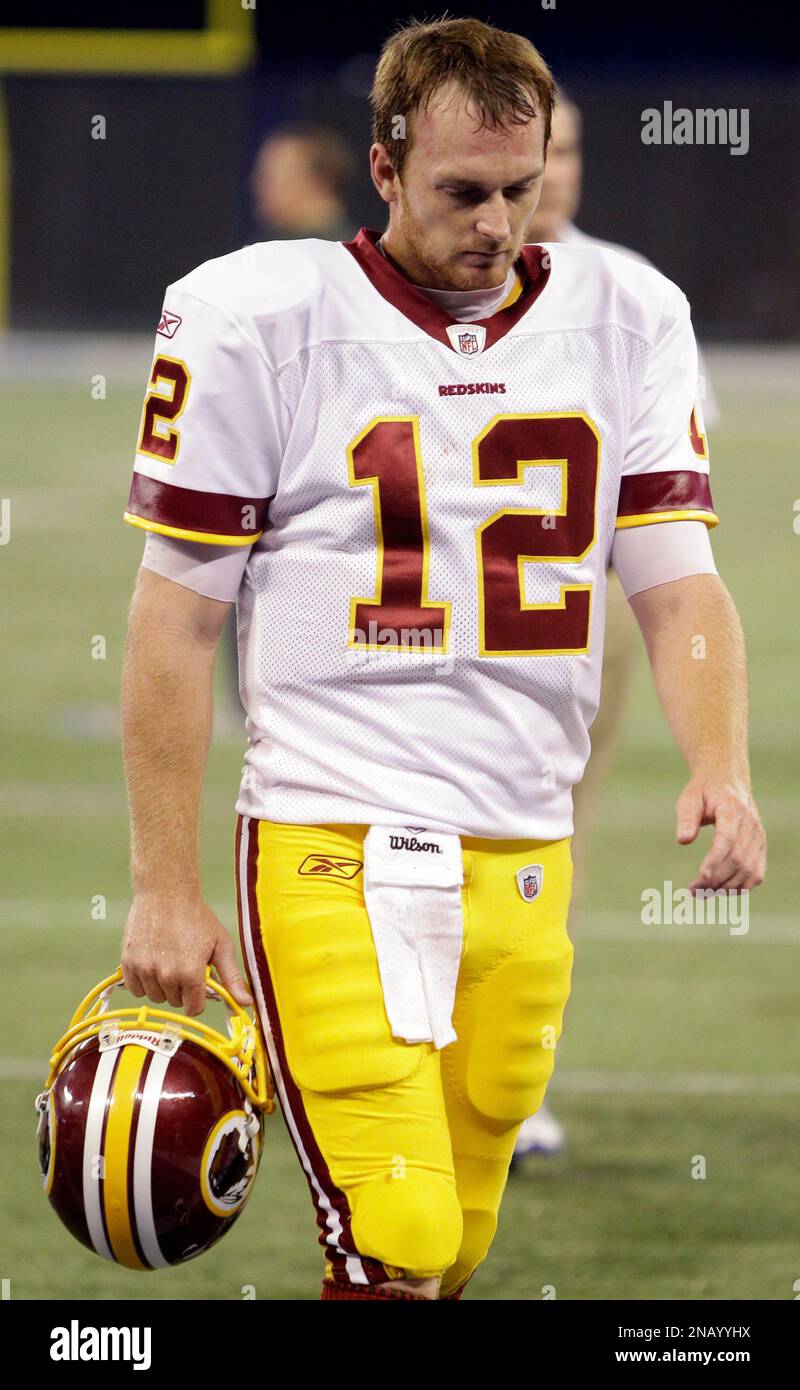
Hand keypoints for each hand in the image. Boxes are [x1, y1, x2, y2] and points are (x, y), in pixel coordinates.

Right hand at [121, 888, 252, 1015]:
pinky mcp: (128, 962)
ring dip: (163, 986)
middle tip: (185, 965)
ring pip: (155, 997)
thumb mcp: (221, 945)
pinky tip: (153, 964)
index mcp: (190, 973)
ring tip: (170, 961)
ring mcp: (144, 969)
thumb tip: (246, 1002)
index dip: (199, 999)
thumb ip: (232, 977)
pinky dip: (144, 981)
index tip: (199, 985)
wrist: (166, 893)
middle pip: (175, 1002)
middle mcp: (165, 975)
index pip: (194, 1009)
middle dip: (183, 989)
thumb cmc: (196, 916)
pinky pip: (135, 989)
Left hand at [676, 776, 766, 892]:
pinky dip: (741, 888)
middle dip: (715, 879)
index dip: (715, 859)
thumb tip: (683, 840)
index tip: (700, 876)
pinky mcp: (760, 848)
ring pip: (748, 871)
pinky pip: (756, 874)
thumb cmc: (704, 792)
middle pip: (737, 859)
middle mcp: (750, 825)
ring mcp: (758, 838)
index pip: (727, 838)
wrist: (727, 782)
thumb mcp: (690, 798)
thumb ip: (686, 818)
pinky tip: (721, 892)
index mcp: (732, 810)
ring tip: (701, 894)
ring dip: (726, 887)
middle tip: (692, 891)